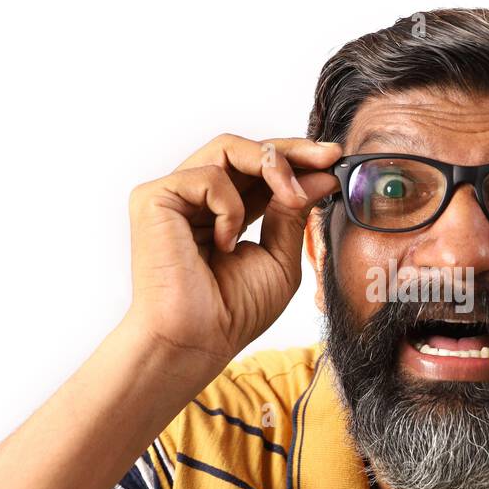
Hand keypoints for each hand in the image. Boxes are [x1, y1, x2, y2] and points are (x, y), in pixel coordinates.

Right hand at [123, 134, 341, 374]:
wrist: (199, 340)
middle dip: (291, 150)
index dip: (297, 159)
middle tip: (328, 157)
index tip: (334, 160)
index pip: (259, 170)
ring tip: (292, 199)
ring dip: (272, 167)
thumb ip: (293, 213)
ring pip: (226, 147)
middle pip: (244, 149)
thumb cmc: (234, 311)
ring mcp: (173, 196)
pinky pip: (207, 177)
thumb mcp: (280, 257)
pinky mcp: (153, 198)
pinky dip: (230, 207)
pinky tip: (227, 244)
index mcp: (223, 211)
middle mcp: (195, 198)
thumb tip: (321, 175)